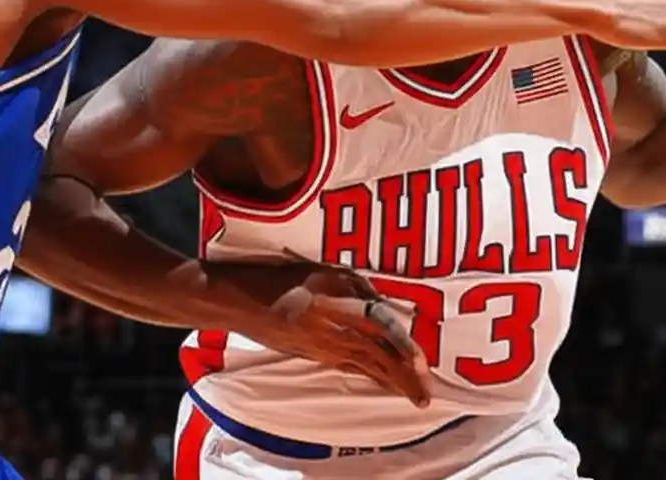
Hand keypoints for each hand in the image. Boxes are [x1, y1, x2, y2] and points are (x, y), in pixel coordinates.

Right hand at [223, 259, 430, 408]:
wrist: (240, 303)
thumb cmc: (278, 279)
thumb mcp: (320, 269)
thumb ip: (355, 284)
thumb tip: (382, 302)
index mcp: (335, 305)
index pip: (378, 325)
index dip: (401, 343)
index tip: (421, 359)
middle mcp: (332, 332)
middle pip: (377, 355)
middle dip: (403, 375)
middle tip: (425, 394)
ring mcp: (324, 347)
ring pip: (366, 366)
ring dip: (392, 382)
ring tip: (415, 396)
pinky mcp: (315, 354)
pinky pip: (351, 367)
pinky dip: (372, 376)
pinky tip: (385, 383)